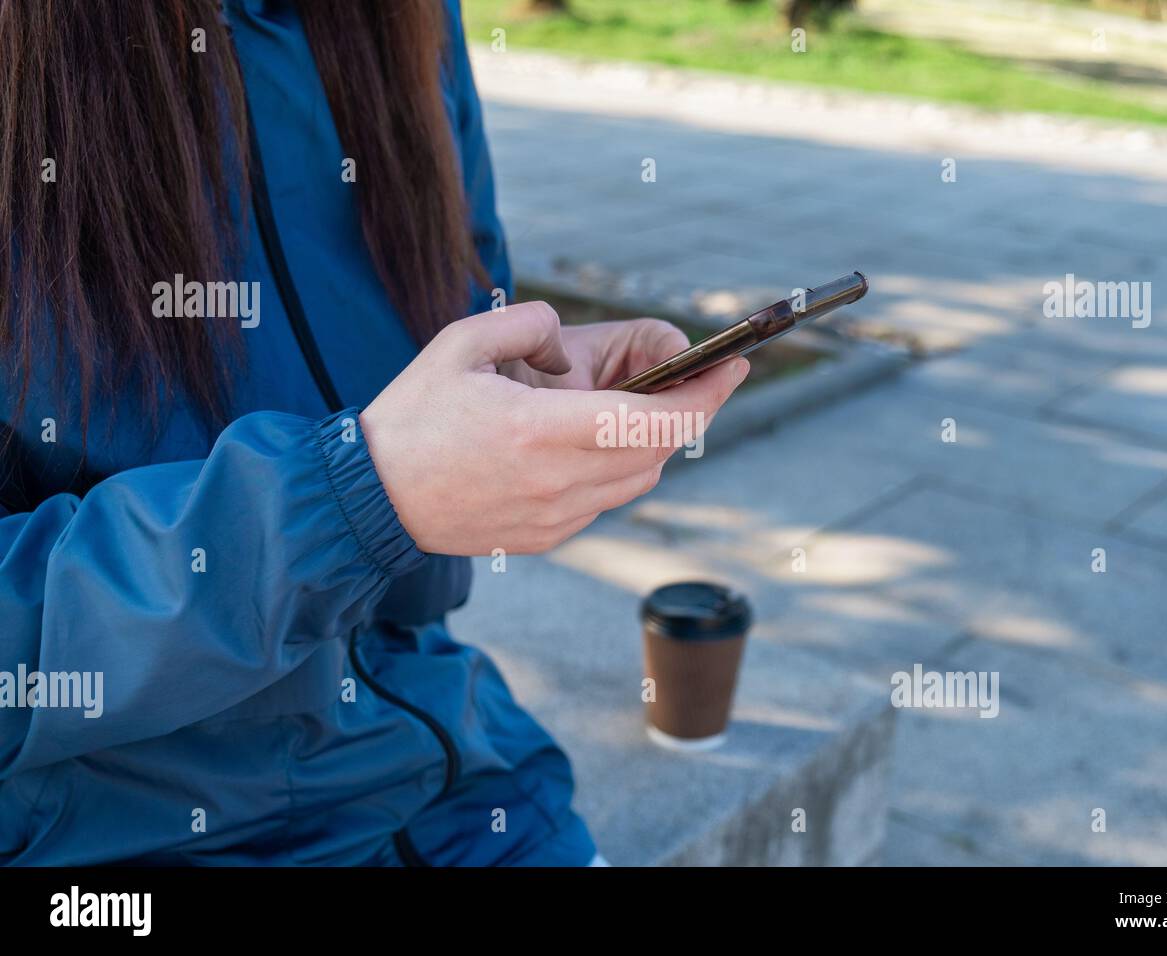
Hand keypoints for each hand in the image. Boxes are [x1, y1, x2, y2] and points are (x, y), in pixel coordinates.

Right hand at [359, 302, 749, 555]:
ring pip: (640, 479)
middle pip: (660, 450)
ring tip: (640, 408)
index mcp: (540, 429)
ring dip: (655, 442)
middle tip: (700, 381)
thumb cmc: (411, 417)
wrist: (370, 499)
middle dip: (691, 412)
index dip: (705, 395)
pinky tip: (593, 445)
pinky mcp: (546, 537)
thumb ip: (526, 324)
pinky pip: (606, 501)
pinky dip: (618, 470)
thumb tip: (564, 336)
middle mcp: (557, 480)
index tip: (732, 368)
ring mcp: (554, 516)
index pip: (654, 419)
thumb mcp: (460, 344)